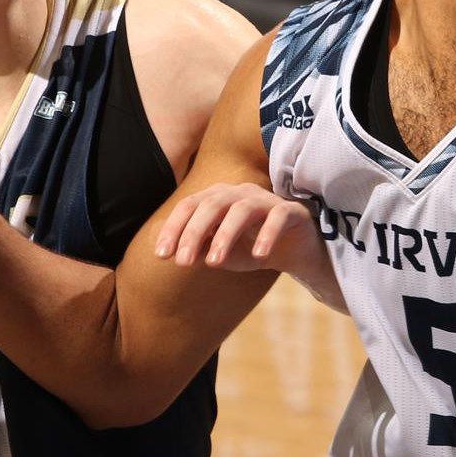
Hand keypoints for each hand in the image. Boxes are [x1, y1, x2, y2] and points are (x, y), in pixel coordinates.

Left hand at [153, 183, 318, 271]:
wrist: (293, 251)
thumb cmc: (251, 247)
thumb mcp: (220, 253)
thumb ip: (199, 250)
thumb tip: (174, 253)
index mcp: (218, 198)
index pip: (190, 206)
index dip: (174, 228)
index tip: (162, 255)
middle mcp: (240, 193)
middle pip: (212, 204)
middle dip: (194, 232)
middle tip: (182, 262)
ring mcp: (266, 200)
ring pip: (242, 209)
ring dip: (225, 235)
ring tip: (214, 262)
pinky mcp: (291, 211)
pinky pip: (278, 217)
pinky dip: (267, 234)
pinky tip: (259, 255)